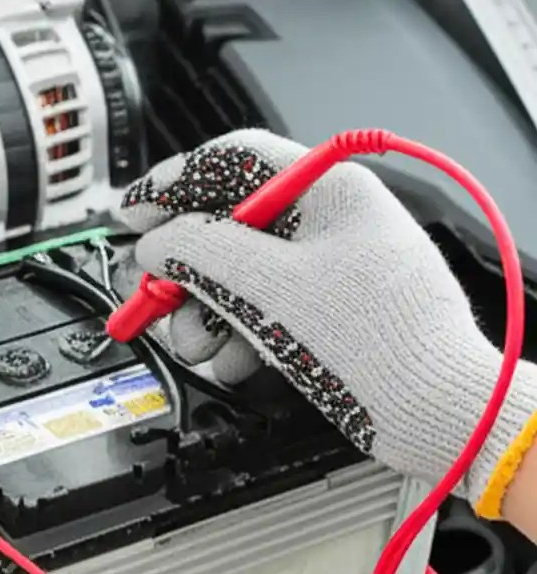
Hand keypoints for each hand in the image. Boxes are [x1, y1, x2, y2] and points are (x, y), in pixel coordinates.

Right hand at [114, 129, 536, 517]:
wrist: (440, 413)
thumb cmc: (378, 341)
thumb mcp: (265, 285)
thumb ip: (196, 250)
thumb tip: (155, 242)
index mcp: (329, 189)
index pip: (233, 161)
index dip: (173, 183)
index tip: (134, 213)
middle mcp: (332, 220)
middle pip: (231, 224)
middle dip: (186, 268)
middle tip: (151, 292)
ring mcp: (334, 267)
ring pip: (244, 273)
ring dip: (206, 310)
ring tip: (194, 343)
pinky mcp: (334, 312)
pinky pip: (269, 308)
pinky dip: (240, 332)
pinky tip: (230, 359)